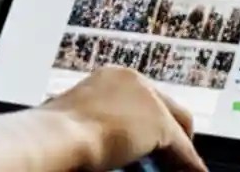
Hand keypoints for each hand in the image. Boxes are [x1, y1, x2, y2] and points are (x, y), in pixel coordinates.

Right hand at [44, 66, 206, 171]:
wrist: (55, 136)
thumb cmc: (51, 133)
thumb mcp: (72, 120)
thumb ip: (90, 121)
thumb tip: (91, 136)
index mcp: (109, 77)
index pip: (140, 98)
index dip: (144, 122)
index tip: (145, 142)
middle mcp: (132, 79)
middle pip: (165, 107)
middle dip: (168, 132)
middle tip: (167, 157)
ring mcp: (148, 99)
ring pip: (177, 126)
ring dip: (177, 150)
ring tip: (177, 168)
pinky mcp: (161, 124)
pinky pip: (183, 152)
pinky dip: (188, 167)